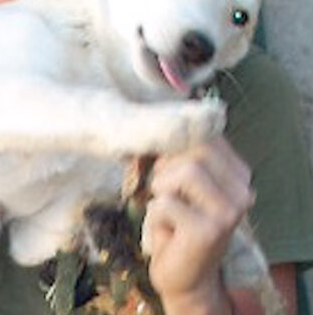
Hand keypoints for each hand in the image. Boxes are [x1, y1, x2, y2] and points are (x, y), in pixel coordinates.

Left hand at [144, 136, 253, 310]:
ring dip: (162, 189)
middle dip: (167, 167)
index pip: (205, 136)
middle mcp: (242, 191)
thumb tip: (159, 121)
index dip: (174, 148)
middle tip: (166, 193)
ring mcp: (229, 211)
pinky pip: (165, 202)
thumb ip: (179, 155)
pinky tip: (167, 230)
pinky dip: (154, 215)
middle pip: (195, 149)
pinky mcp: (209, 230)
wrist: (185, 276)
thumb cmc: (176, 224)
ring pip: (184, 170)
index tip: (168, 172)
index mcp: (238, 174)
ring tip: (167, 209)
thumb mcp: (180, 183)